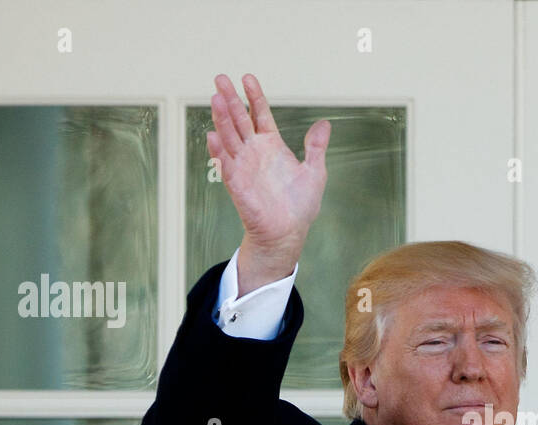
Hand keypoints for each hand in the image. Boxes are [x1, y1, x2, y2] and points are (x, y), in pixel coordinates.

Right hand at [207, 73, 329, 293]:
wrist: (288, 232)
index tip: (247, 78)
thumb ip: (316, 147)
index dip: (254, 96)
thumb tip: (325, 124)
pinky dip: (219, 151)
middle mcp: (255, 152)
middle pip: (240, 120)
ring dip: (222, 118)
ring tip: (216, 98)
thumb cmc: (300, 205)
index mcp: (272, 145)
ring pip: (230, 137)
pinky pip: (226, 165)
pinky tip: (213, 135)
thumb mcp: (315, 172)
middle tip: (221, 78)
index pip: (260, 115)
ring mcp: (244, 166)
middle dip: (231, 99)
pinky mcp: (237, 184)